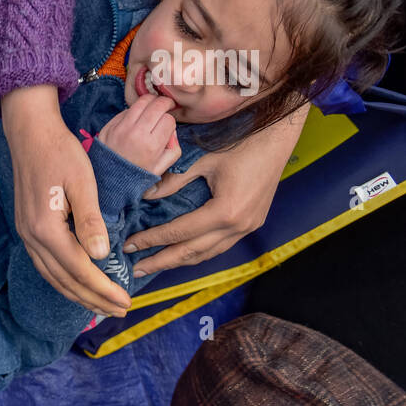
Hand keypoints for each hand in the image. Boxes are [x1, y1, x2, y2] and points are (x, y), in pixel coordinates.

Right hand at [2, 85, 131, 316]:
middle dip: (93, 300)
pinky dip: (64, 280)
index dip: (103, 289)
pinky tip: (77, 282)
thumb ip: (90, 221)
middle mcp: (32, 237)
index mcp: (45, 228)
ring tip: (101, 305)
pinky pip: (46, 265)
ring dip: (77, 294)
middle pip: (64, 281)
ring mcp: (26, 234)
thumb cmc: (60, 152)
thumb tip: (101, 256)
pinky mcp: (27, 229)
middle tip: (119, 311)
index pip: (80, 270)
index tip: (126, 301)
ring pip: (52, 277)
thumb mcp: (82, 182)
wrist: (30, 133)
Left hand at [96, 94, 180, 175]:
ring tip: (154, 106)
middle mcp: (136, 134)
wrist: (108, 180)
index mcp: (151, 145)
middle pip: (157, 105)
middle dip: (165, 103)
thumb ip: (173, 150)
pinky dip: (135, 110)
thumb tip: (172, 131)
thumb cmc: (136, 174)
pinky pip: (126, 109)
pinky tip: (137, 117)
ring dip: (151, 101)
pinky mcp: (109, 125)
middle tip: (167, 106)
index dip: (170, 121)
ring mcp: (121, 128)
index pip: (168, 119)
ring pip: (141, 102)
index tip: (168, 124)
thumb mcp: (160, 168)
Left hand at [123, 103, 307, 276]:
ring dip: (179, 261)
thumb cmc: (241, 141)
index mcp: (225, 212)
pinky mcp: (252, 223)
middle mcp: (238, 226)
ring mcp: (248, 227)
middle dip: (161, 261)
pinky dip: (198, 252)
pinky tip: (182, 253)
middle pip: (192, 252)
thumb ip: (173, 180)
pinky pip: (220, 245)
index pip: (179, 233)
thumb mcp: (202, 159)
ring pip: (208, 253)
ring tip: (154, 265)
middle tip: (136, 269)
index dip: (151, 240)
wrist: (277, 136)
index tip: (128, 245)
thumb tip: (144, 195)